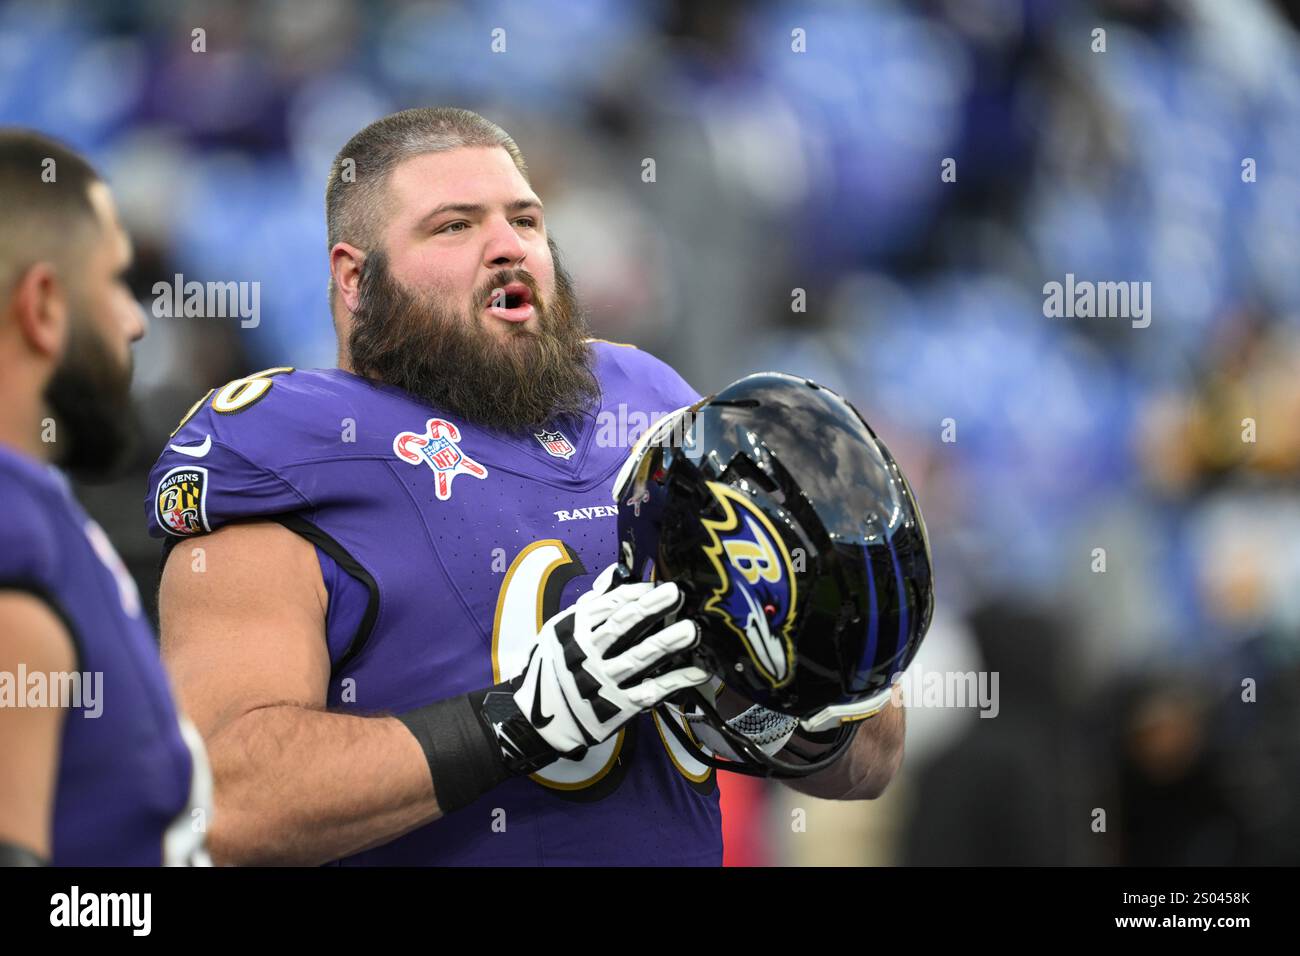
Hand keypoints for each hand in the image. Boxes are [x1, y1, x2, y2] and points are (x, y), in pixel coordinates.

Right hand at [478, 576, 708, 772]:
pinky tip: (698, 671)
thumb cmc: (556, 666)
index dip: (635, 593)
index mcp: (574, 630)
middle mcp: (588, 653)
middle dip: (650, 608)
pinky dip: (676, 681)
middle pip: (622, 627)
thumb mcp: (561, 630)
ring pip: (638, 658)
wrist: (543, 718)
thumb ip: (591, 603)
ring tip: (692, 629)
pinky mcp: (619, 706)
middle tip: (675, 593)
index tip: (659, 584)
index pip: (607, 605)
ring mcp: (604, 681)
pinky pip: (651, 691)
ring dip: (666, 643)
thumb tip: (613, 573)